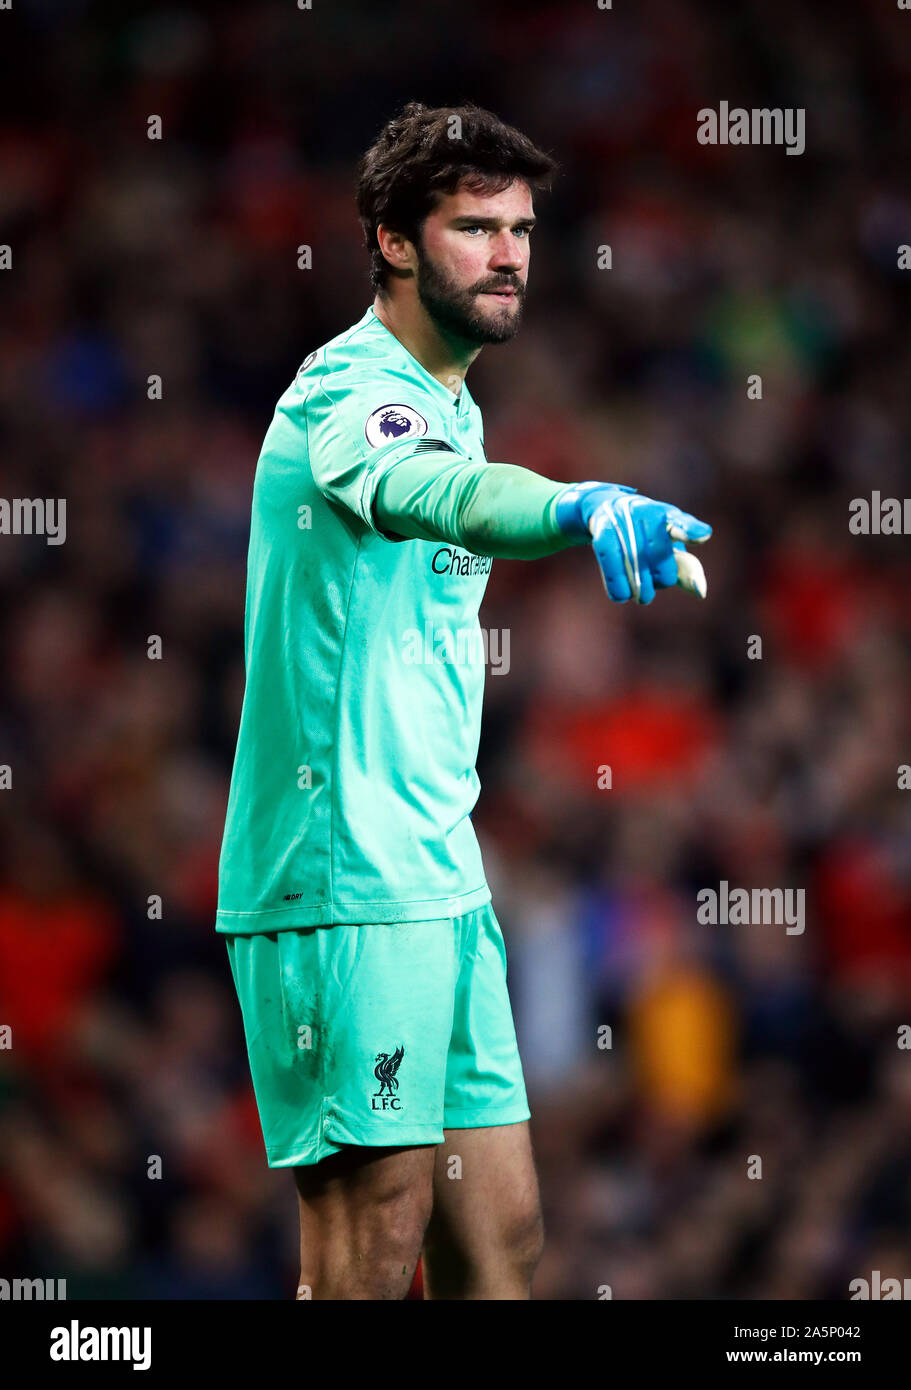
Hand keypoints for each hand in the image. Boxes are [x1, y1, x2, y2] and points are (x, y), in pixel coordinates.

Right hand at [555, 481, 711, 603]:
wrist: (605, 509)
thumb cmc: (645, 534)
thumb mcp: (668, 547)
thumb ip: (686, 569)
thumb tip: (700, 593)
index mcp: (666, 514)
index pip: (680, 523)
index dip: (690, 530)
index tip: (702, 536)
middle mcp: (645, 512)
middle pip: (662, 562)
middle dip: (662, 578)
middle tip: (654, 578)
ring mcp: (623, 520)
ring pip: (638, 569)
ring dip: (641, 590)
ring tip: (640, 594)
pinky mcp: (603, 532)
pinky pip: (613, 567)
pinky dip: (619, 588)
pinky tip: (622, 595)